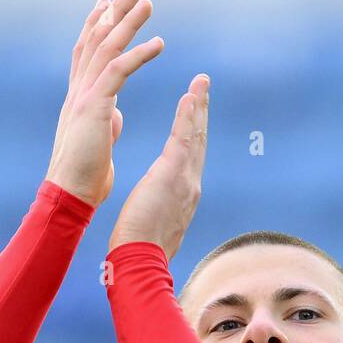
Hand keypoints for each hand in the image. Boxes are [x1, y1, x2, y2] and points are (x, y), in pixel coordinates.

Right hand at [44, 0, 163, 208]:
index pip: (88, 53)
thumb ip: (105, 120)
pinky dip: (139, 54)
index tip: (108, 4)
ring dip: (128, 23)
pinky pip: (119, 71)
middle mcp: (78, 91)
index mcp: (79, 99)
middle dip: (114, 12)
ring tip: (148, 2)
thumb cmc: (85, 175)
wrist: (70, 194)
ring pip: (107, 48)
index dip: (97, 26)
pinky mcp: (94, 107)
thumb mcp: (98, 140)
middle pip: (96, 40)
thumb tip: (114, 111)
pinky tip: (158, 43)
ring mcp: (84, 96)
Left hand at [108, 73, 209, 260]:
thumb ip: (157, 207)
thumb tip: (154, 204)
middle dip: (201, 112)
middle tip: (203, 85)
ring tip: (201, 82)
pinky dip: (188, 116)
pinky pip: (183, 140)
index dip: (193, 132)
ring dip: (199, 106)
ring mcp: (186, 180)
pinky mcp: (173, 176)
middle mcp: (191, 185)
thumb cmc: (139, 248)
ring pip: (195, 136)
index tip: (193, 111)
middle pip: (199, 141)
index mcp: (183, 195)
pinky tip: (190, 96)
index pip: (189, 157)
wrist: (140, 260)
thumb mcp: (152, 222)